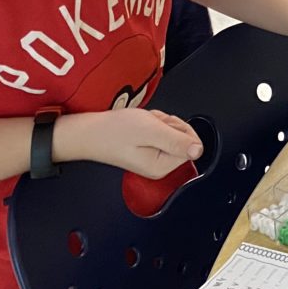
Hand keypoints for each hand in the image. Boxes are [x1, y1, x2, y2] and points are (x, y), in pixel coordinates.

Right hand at [55, 108, 203, 179]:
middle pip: (183, 137)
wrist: (88, 131)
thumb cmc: (113, 131)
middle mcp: (159, 166)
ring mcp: (153, 158)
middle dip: (168, 124)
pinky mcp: (148, 150)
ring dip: (159, 122)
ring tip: (142, 124)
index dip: (179, 128)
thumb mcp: (151, 131)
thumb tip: (199, 150)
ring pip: (172, 131)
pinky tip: (139, 125)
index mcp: (162, 167)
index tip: (161, 126)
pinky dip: (152, 123)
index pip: (192, 145)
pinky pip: (160, 131)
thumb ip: (177, 141)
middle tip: (150, 124)